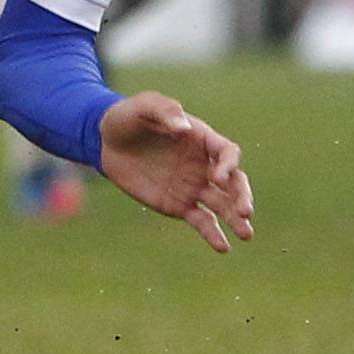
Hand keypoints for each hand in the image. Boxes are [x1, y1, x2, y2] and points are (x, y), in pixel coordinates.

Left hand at [97, 91, 254, 252]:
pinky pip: (201, 221)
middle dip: (241, 196)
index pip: (228, 153)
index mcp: (202, 140)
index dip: (228, 165)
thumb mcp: (144, 106)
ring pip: (222, 205)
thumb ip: (165, 111)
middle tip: (245, 211)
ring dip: (236, 220)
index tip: (216, 176)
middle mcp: (204, 165)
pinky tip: (223, 247)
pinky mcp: (179, 205)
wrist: (106, 142)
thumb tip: (183, 126)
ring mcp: (193, 186)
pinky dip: (212, 234)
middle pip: (233, 182)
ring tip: (247, 234)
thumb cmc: (128, 117)